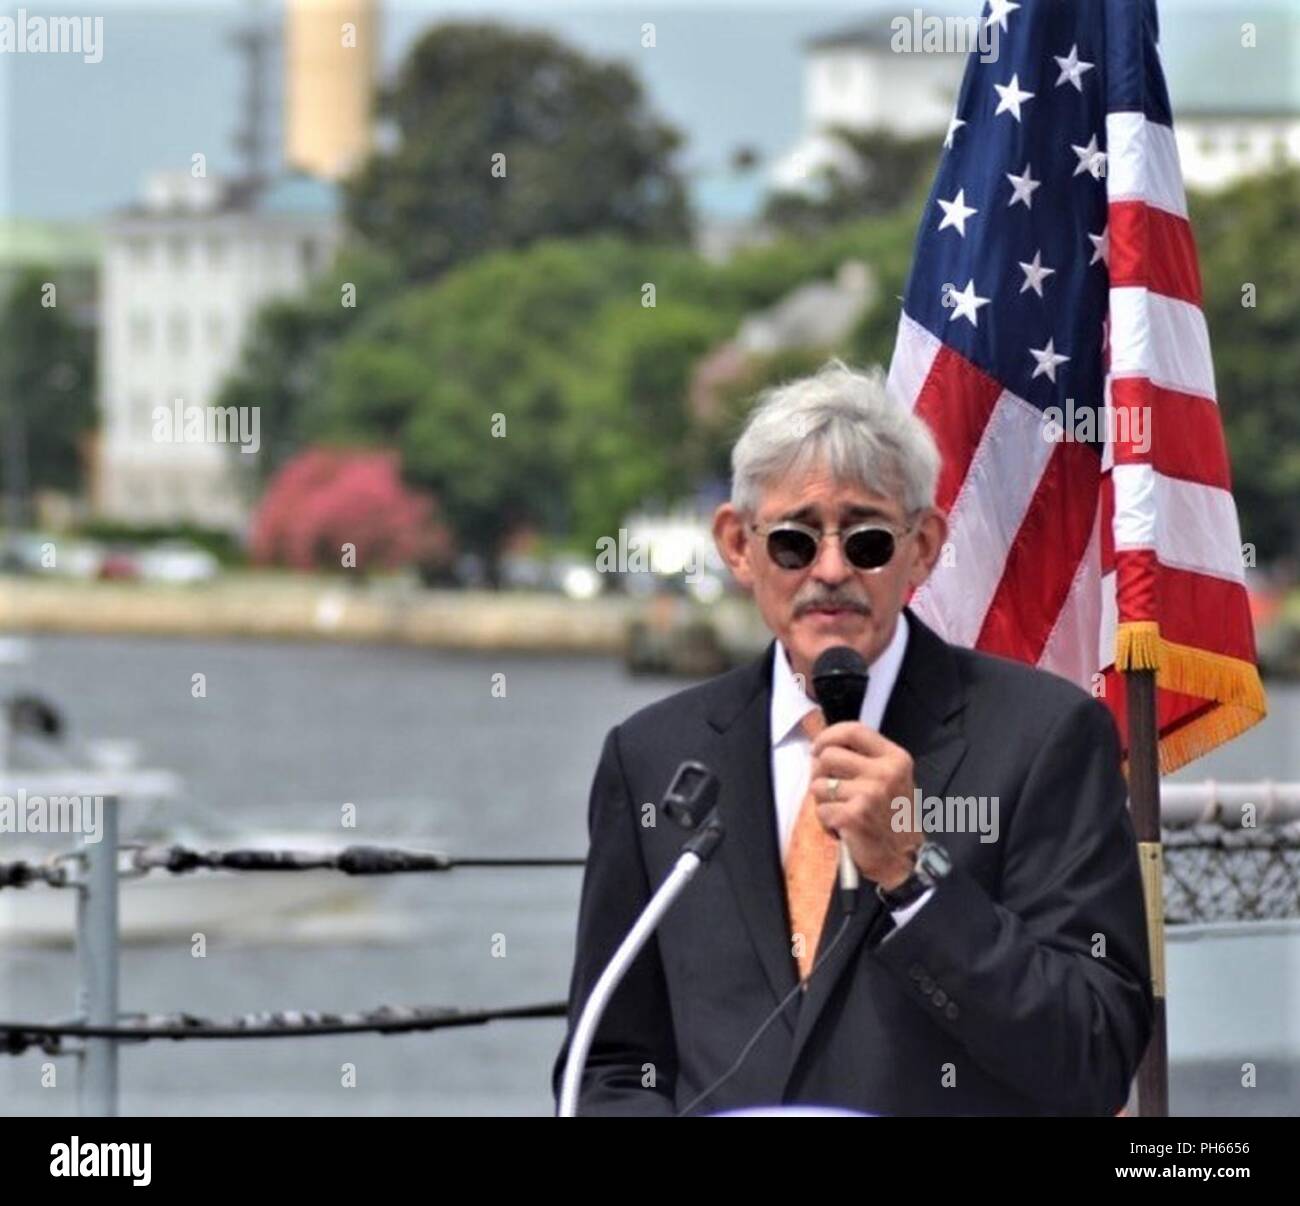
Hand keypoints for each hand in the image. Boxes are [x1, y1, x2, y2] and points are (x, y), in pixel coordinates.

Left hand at [809, 721, 921, 890]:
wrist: (905, 858)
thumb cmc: (894, 817)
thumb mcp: (892, 778)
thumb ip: (865, 759)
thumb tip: (824, 746)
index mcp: (895, 758)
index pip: (854, 730)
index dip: (829, 735)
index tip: (818, 747)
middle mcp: (884, 773)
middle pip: (828, 755)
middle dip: (820, 772)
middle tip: (829, 787)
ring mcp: (869, 794)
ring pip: (819, 784)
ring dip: (823, 800)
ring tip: (841, 809)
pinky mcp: (853, 816)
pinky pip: (820, 810)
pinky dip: (825, 821)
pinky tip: (842, 826)